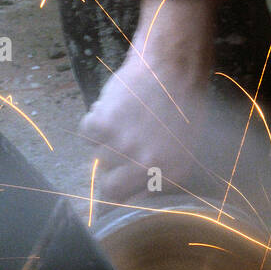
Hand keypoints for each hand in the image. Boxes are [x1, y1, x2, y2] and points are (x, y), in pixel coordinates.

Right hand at [80, 0, 217, 198]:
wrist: (172, 66)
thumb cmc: (181, 104)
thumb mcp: (184, 148)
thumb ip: (160, 174)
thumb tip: (135, 195)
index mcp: (170, 173)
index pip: (134, 203)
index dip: (121, 198)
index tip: (114, 196)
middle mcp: (146, 165)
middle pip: (109, 189)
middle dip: (109, 175)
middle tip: (116, 156)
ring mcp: (123, 146)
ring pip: (98, 157)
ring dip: (105, 141)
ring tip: (125, 120)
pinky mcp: (104, 124)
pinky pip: (87, 132)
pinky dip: (94, 120)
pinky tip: (113, 109)